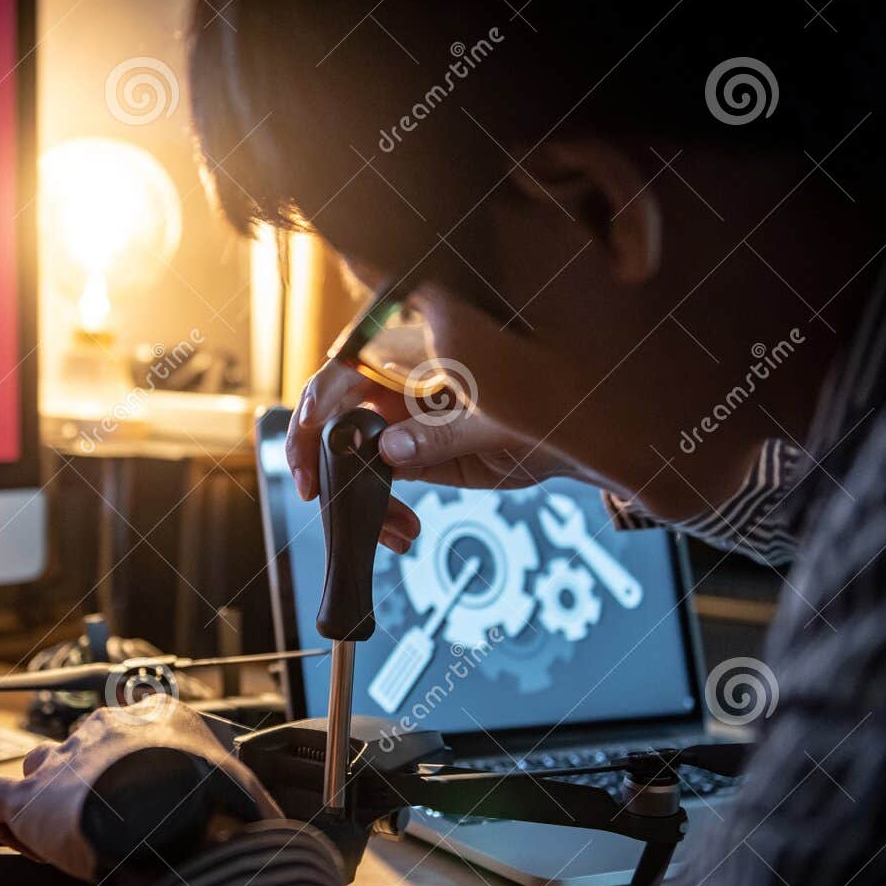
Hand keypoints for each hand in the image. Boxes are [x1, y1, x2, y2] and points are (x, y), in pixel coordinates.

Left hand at [0, 697, 279, 880]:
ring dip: (48, 798)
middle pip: (88, 749)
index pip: (140, 735)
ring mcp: (63, 757)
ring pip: (40, 767)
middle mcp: (106, 727)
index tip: (148, 807)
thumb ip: (247, 804)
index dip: (140, 774)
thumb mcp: (244, 794)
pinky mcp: (27, 795)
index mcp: (161, 718)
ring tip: (64, 837)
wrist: (166, 818)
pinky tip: (22, 842)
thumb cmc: (211, 806)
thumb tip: (271, 830)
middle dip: (94, 786)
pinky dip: (4, 820)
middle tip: (111, 829)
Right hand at [285, 357, 582, 553]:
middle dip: (317, 451)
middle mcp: (399, 385)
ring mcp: (402, 420)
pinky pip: (378, 481)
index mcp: (418, 354)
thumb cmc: (545, 407)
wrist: (574, 438)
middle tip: (313, 490)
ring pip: (351, 454)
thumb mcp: (498, 421)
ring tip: (386, 530)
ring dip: (354, 494)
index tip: (310, 426)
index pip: (350, 364)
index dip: (321, 393)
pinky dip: (379, 511)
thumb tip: (389, 452)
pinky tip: (398, 531)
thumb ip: (442, 434)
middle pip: (335, 410)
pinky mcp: (411, 455)